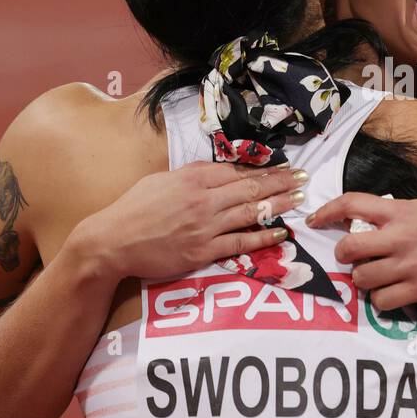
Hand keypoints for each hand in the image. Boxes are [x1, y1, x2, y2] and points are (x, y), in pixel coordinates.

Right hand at [74, 162, 308, 281]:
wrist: (112, 241)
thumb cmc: (133, 208)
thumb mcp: (161, 179)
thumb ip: (191, 174)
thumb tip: (216, 171)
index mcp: (193, 178)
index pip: (237, 171)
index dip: (264, 168)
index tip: (283, 166)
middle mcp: (203, 200)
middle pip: (250, 187)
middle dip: (280, 182)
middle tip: (303, 178)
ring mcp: (205, 226)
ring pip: (250, 212)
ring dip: (278, 205)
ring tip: (299, 199)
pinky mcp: (203, 251)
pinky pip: (240, 242)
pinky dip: (263, 236)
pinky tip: (281, 231)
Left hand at [308, 193, 416, 309]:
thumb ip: (395, 211)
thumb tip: (364, 215)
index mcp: (400, 212)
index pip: (352, 204)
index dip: (326, 211)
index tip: (314, 220)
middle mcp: (401, 237)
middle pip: (349, 248)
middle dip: (343, 255)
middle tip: (351, 258)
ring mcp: (410, 264)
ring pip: (362, 278)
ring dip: (362, 280)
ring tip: (375, 277)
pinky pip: (381, 300)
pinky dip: (380, 299)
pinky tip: (390, 293)